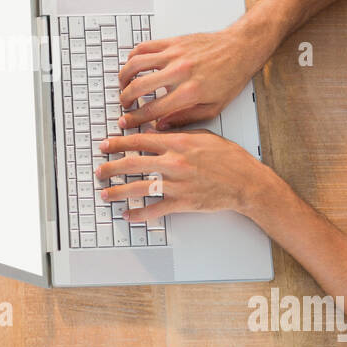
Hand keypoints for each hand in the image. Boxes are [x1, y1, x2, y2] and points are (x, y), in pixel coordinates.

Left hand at [93, 129, 271, 223]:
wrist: (246, 182)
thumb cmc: (229, 158)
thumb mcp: (203, 136)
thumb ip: (178, 133)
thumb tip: (156, 131)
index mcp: (178, 143)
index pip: (140, 140)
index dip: (118, 143)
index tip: (105, 145)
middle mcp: (174, 162)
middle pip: (133, 164)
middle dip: (111, 167)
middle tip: (100, 169)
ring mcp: (177, 184)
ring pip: (139, 188)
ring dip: (118, 191)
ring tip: (105, 193)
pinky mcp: (183, 202)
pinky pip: (155, 210)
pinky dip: (139, 214)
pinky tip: (128, 215)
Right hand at [116, 27, 269, 130]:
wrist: (240, 49)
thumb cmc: (230, 77)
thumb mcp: (213, 108)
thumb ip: (185, 118)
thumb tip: (161, 126)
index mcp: (190, 92)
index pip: (152, 109)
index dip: (135, 118)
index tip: (126, 122)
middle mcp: (180, 72)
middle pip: (139, 87)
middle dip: (125, 99)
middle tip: (124, 104)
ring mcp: (175, 54)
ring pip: (136, 64)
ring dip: (124, 77)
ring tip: (124, 85)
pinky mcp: (173, 42)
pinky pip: (144, 47)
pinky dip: (133, 57)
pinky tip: (132, 65)